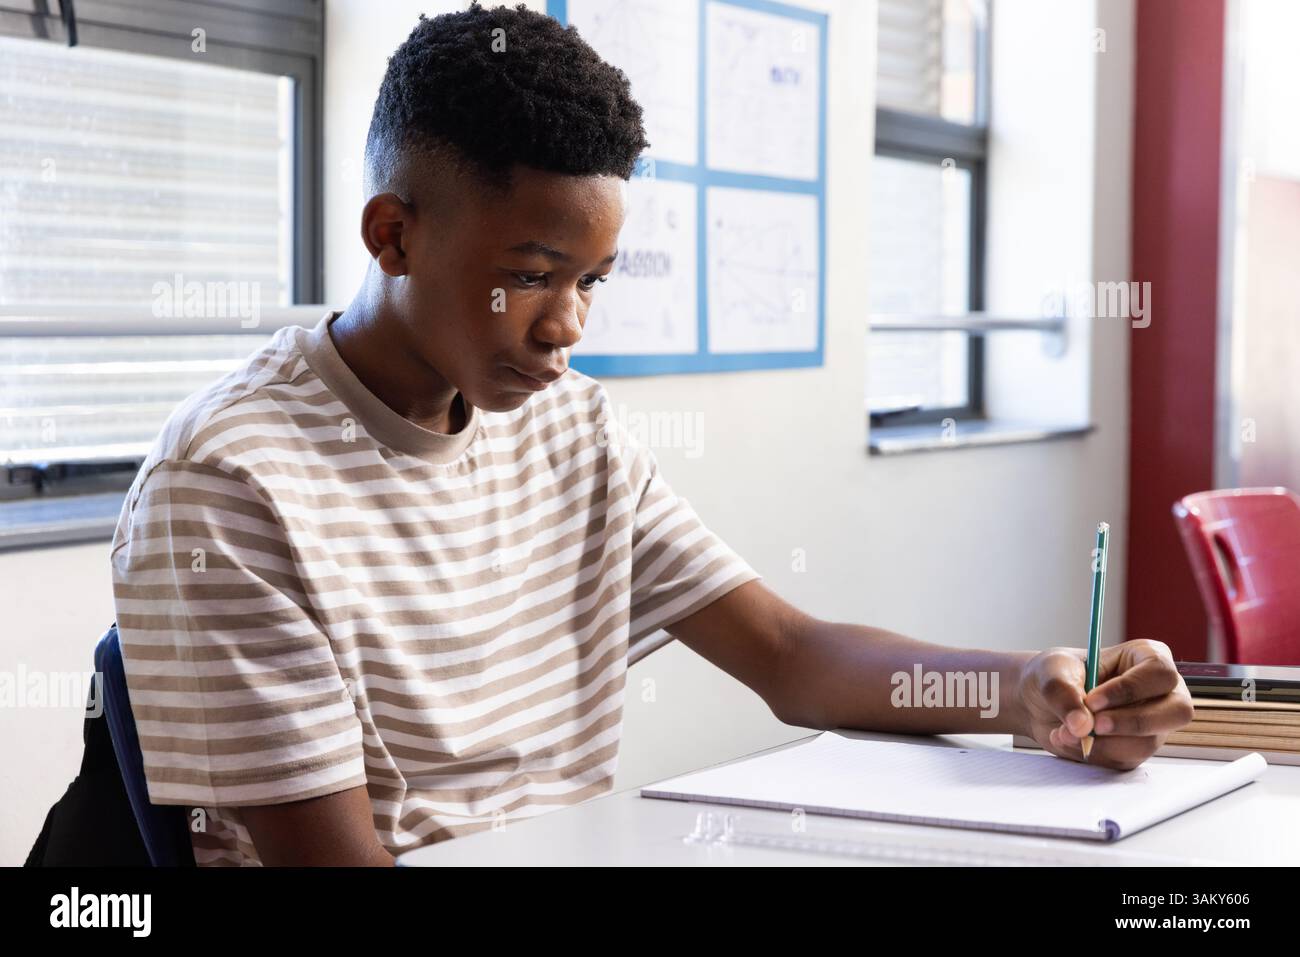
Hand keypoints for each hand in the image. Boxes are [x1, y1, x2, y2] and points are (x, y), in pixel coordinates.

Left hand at [1017, 639, 1193, 769]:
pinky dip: (1095, 754)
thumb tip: (1083, 726)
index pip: (1159, 672)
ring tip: (1065, 732)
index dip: (1129, 689)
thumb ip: (1063, 693)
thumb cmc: (1055, 675)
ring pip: (1149, 741)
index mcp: (1147, 658)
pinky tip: (1070, 740)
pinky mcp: (1137, 749)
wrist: (1040, 702)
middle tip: (1095, 726)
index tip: (1092, 700)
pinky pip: (1127, 759)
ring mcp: (1153, 724)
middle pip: (1177, 711)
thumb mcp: (1051, 672)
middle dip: (1134, 722)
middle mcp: (1160, 692)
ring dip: (1104, 742)